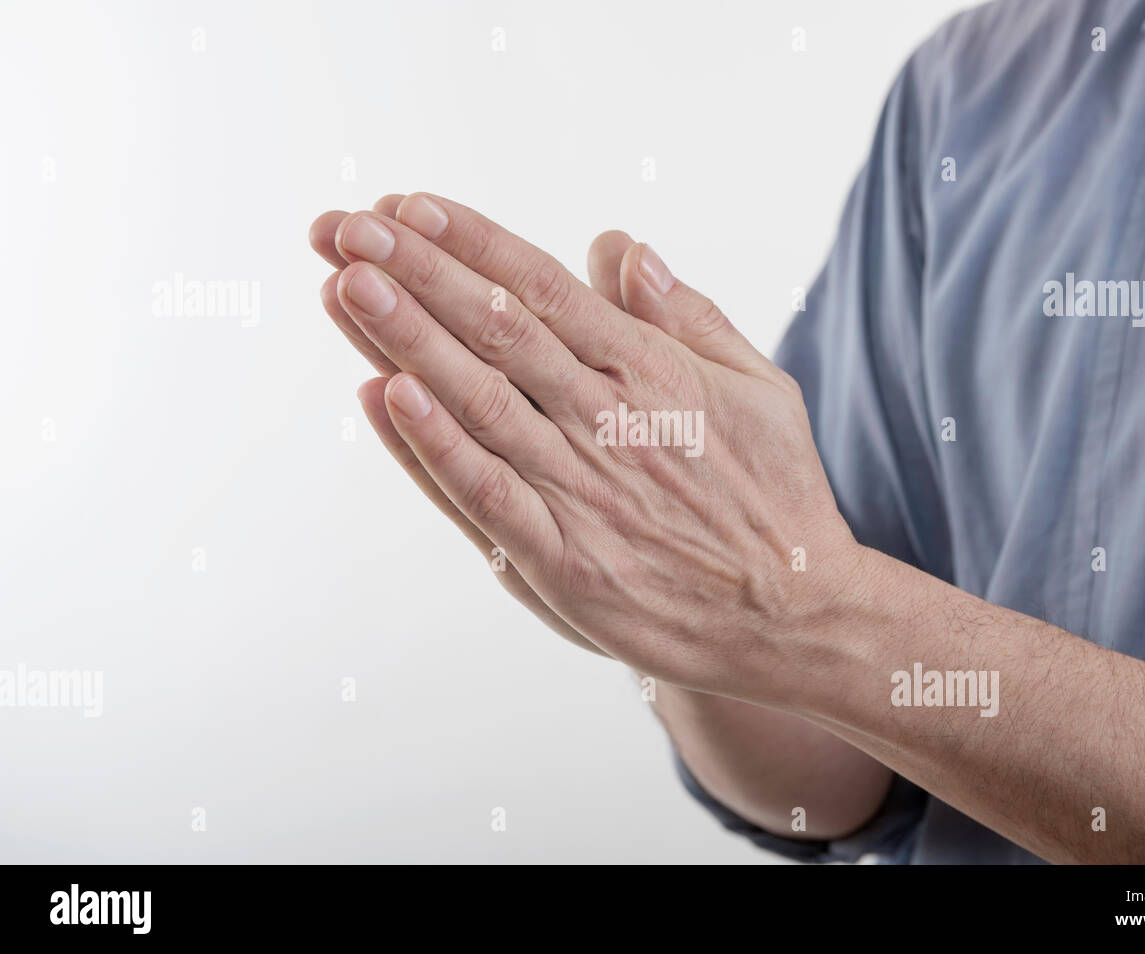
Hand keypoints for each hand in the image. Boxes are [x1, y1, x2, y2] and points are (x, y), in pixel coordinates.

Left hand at [309, 195, 867, 705]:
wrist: (792, 618)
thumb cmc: (774, 497)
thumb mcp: (759, 386)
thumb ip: (688, 316)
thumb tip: (622, 246)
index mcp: (656, 372)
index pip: (546, 289)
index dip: (473, 243)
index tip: (410, 204)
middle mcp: (611, 422)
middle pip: (499, 331)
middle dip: (417, 273)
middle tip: (348, 226)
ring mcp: (584, 492)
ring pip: (480, 401)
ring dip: (407, 339)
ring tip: (346, 285)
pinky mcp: (564, 561)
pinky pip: (487, 494)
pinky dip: (433, 446)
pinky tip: (385, 395)